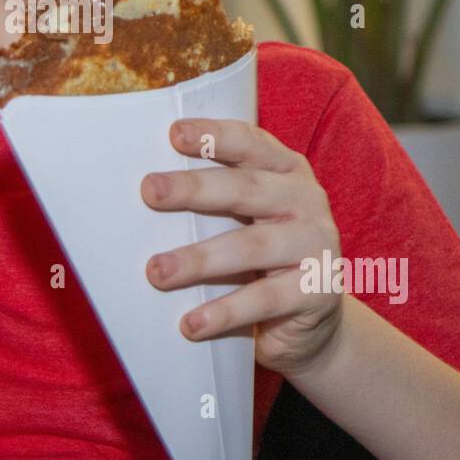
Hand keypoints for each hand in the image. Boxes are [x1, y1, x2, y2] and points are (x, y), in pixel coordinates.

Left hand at [139, 117, 343, 376]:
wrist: (312, 326)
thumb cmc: (262, 259)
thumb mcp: (245, 219)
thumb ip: (212, 200)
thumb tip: (143, 192)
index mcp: (286, 171)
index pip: (251, 144)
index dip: (214, 136)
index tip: (174, 134)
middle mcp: (306, 201)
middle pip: (246, 189)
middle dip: (194, 188)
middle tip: (149, 191)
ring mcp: (316, 246)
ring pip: (252, 246)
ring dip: (199, 259)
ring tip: (156, 271)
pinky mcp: (316, 293)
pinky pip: (264, 300)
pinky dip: (224, 312)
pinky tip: (191, 324)